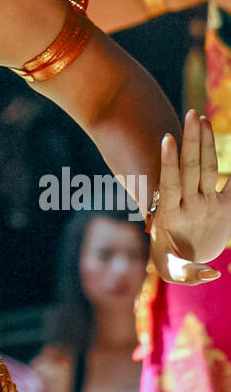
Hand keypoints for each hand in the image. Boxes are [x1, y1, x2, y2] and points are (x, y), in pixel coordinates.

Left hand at [152, 109, 230, 283]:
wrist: (187, 260)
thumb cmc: (173, 263)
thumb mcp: (173, 270)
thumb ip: (189, 273)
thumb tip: (212, 275)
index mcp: (171, 211)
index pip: (169, 181)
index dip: (168, 161)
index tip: (167, 139)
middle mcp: (189, 201)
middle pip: (190, 166)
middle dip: (191, 141)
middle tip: (191, 115)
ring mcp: (206, 200)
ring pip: (206, 167)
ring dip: (205, 143)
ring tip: (201, 119)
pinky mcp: (224, 206)